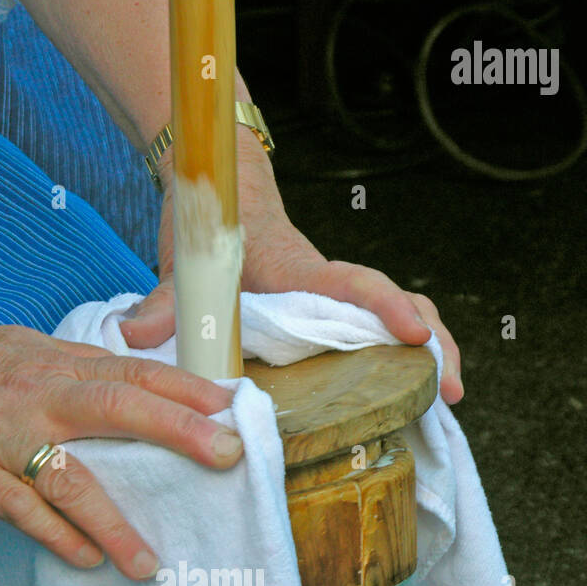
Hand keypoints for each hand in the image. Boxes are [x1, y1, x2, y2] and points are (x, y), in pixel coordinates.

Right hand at [0, 256, 242, 579]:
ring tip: (149, 564)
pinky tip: (86, 562)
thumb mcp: (23, 348)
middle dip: (178, 431)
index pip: (133, 370)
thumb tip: (134, 382)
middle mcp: (37, 395)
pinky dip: (55, 537)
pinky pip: (19, 510)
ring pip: (70, 479)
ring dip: (114, 523)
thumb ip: (77, 367)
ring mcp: (3, 436)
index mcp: (56, 363)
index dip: (185, 386)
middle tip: (227, 458)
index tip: (233, 406)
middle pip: (118, 408)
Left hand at [121, 130, 463, 404]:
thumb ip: (161, 303)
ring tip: (447, 399)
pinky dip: (404, 355)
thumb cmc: (210, 223)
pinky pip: (380, 329)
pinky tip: (413, 391)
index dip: (384, 307)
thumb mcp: (183, 262)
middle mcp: (327, 285)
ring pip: (400, 314)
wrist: (226, 186)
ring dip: (431, 350)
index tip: (414, 332)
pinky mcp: (335, 311)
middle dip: (434, 343)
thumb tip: (134, 336)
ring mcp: (336, 298)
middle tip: (452, 391)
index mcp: (297, 271)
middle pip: (399, 303)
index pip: (350, 286)